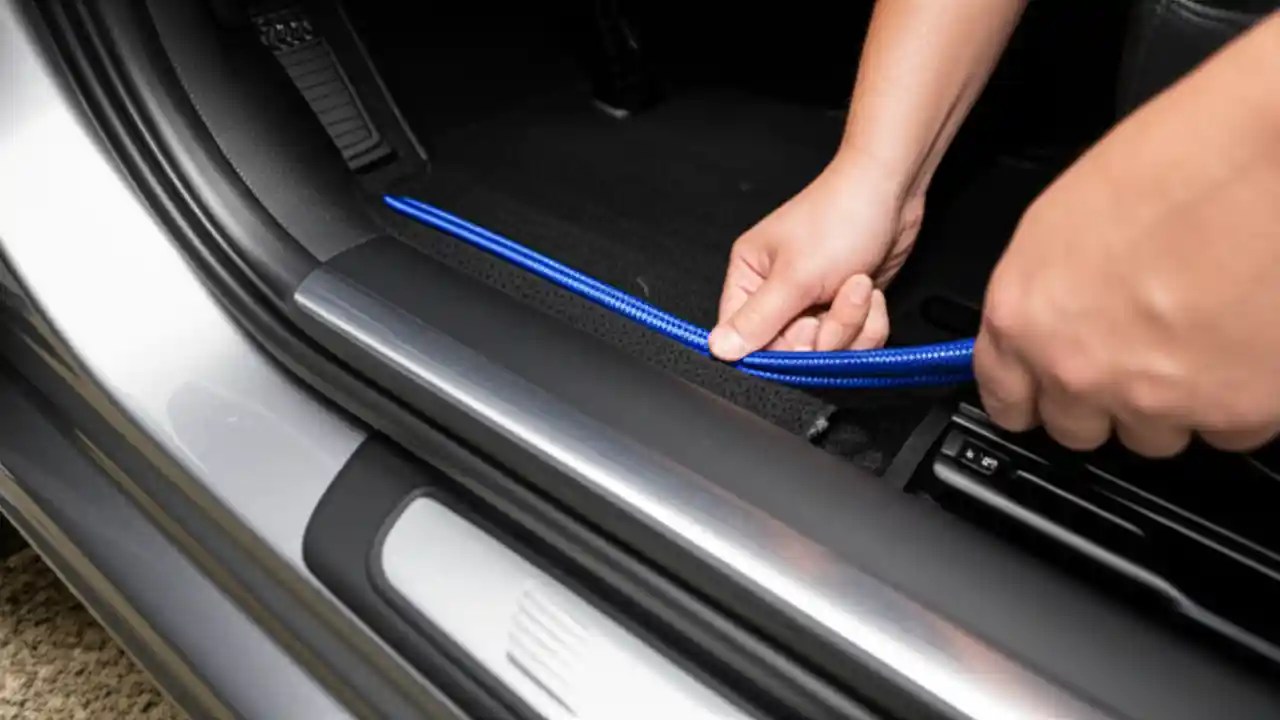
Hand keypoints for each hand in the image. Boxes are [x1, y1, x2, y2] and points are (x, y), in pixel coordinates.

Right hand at [709, 159, 924, 360]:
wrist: (893, 193)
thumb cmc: (840, 218)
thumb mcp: (794, 277)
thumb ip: (756, 320)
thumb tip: (717, 348)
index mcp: (750, 279)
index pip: (744, 339)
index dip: (776, 348)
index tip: (803, 331)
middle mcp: (777, 296)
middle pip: (793, 352)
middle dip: (826, 332)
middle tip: (836, 296)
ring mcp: (813, 305)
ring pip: (827, 351)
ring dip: (852, 324)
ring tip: (858, 285)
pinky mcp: (844, 310)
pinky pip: (854, 343)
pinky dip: (869, 322)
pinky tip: (869, 291)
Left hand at [975, 22, 1279, 456]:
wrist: (1271, 151)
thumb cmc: (1183, 158)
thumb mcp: (1068, 218)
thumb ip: (1049, 292)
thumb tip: (1051, 325)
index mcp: (1026, 315)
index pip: (1003, 395)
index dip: (1026, 394)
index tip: (1040, 395)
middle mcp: (1080, 367)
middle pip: (1077, 427)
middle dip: (1102, 397)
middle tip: (1139, 349)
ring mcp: (1155, 398)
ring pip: (1152, 434)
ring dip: (1170, 399)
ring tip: (1199, 336)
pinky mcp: (1232, 412)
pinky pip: (1224, 432)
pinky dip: (1233, 400)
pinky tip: (1241, 346)